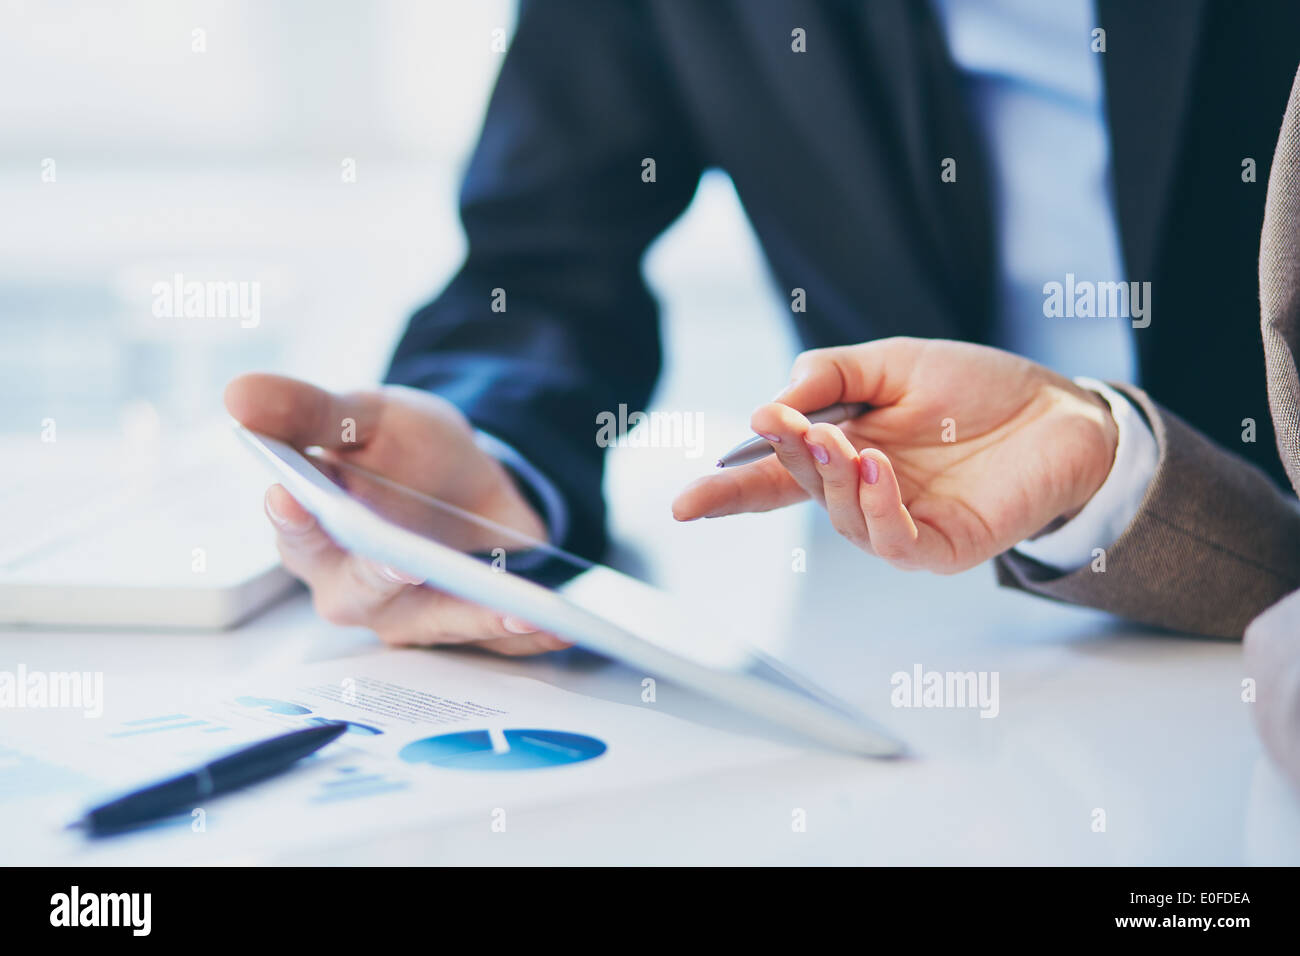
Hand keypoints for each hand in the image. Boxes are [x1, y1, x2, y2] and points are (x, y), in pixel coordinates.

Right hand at [224, 374, 571, 653]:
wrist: (469, 477)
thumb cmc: (401, 453)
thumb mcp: (365, 415)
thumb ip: (309, 410)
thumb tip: (237, 393)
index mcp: (316, 535)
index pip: (293, 530)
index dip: (291, 518)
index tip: (289, 495)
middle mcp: (354, 588)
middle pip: (361, 591)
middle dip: (381, 578)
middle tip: (401, 564)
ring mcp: (411, 616)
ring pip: (436, 624)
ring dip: (476, 617)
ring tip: (517, 605)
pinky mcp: (464, 629)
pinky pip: (497, 641)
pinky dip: (529, 635)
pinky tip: (560, 626)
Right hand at [672, 337, 1118, 572]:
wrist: (1062, 410)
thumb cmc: (978, 389)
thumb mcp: (893, 361)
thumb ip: (832, 374)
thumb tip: (774, 403)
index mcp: (845, 452)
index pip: (775, 478)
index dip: (728, 492)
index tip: (682, 505)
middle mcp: (866, 495)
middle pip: (803, 490)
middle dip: (788, 455)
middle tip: (786, 421)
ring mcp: (905, 524)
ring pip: (844, 519)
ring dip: (833, 479)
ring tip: (846, 440)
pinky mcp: (946, 546)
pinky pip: (897, 544)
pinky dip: (877, 509)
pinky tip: (877, 468)